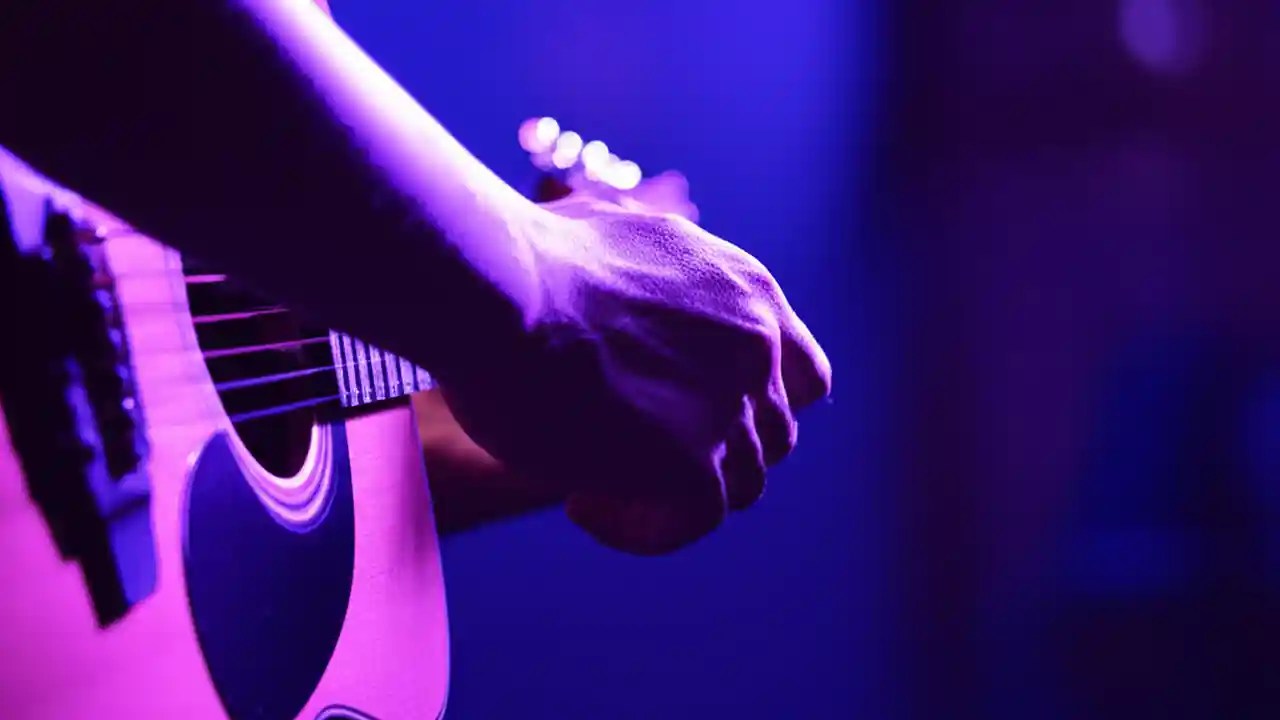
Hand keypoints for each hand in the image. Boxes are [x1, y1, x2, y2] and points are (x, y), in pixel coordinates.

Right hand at [439, 186, 830, 554]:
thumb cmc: (526, 260)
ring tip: (590, 480)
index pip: (805, 375)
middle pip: (771, 439)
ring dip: (670, 493)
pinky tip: (584, 505)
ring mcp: (730, 407)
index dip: (760, 408)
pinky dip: (642, 528)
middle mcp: (756, 348)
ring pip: (738, 486)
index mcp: (748, 291)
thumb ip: (652, 275)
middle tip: (633, 451)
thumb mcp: (617, 232)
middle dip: (710, 454)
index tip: (704, 420)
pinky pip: (693, 521)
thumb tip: (635, 275)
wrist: (495, 288)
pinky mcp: (693, 464)